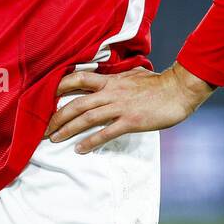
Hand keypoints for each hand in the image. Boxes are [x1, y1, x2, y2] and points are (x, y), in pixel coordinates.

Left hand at [43, 63, 216, 153]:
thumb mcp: (134, 74)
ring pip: (86, 118)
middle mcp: (111, 92)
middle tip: (43, 127)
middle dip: (57, 115)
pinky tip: (80, 149)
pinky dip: (91, 141)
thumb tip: (110, 78)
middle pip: (76, 102)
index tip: (44, 95)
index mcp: (111, 80)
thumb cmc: (158, 83)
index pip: (78, 78)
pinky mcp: (130, 121)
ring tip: (54, 139)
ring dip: (68, 129)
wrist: (179, 90)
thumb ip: (119, 77)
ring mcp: (120, 106)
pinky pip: (106, 133)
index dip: (59, 86)